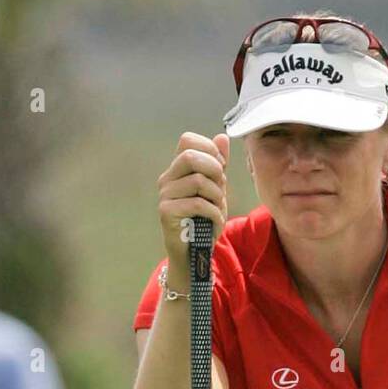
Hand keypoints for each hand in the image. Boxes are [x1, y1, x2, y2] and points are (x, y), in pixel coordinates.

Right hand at [159, 131, 229, 265]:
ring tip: (218, 208)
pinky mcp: (166, 212)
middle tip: (221, 188)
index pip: (187, 140)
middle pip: (190, 156)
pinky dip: (214, 213)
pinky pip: (197, 204)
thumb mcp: (216, 189)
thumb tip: (222, 136)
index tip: (221, 168)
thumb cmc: (204, 220)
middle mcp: (167, 178)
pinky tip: (216, 222)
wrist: (193, 252)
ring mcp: (165, 195)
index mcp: (177, 169)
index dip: (209, 149)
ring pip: (198, 180)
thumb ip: (219, 164)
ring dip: (217, 195)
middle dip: (214, 170)